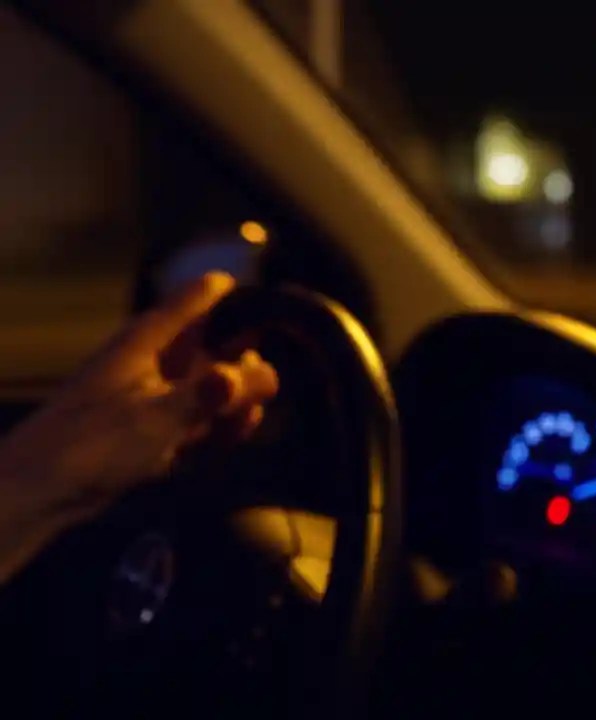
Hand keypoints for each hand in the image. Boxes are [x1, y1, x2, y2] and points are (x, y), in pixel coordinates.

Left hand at [0, 272, 277, 581]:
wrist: (39, 491)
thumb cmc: (91, 444)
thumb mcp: (161, 417)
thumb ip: (216, 394)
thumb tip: (269, 373)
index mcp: (150, 338)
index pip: (204, 297)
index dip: (243, 299)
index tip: (283, 315)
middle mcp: (155, 357)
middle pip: (218, 341)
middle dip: (247, 362)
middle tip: (260, 392)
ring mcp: (155, 391)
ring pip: (214, 381)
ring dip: (235, 398)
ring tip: (245, 421)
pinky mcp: (154, 425)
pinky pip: (200, 413)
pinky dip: (219, 423)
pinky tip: (230, 436)